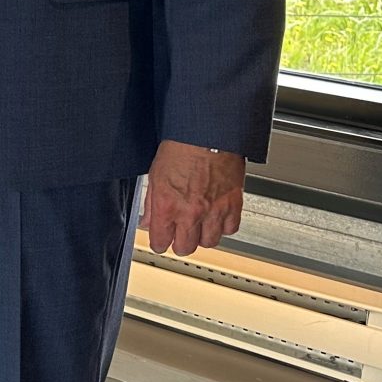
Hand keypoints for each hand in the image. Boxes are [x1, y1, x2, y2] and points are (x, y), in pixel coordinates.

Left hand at [141, 140, 244, 255]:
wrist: (208, 134)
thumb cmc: (181, 147)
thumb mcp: (155, 174)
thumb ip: (150, 202)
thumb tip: (147, 220)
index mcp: (167, 205)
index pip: (160, 242)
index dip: (159, 243)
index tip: (161, 241)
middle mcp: (190, 212)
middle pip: (185, 248)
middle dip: (180, 243)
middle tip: (179, 234)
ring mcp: (213, 211)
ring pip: (208, 242)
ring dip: (202, 236)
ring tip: (198, 226)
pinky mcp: (233, 204)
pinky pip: (230, 229)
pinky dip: (224, 227)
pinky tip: (217, 218)